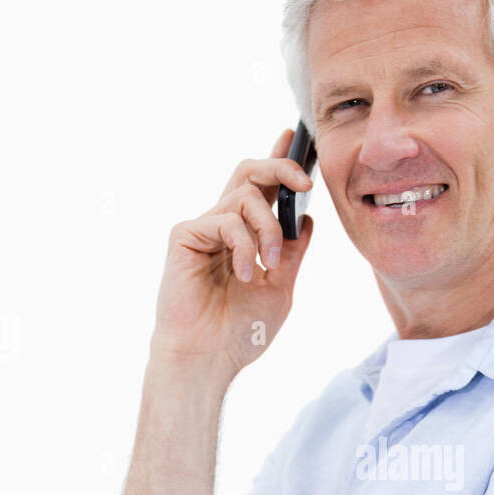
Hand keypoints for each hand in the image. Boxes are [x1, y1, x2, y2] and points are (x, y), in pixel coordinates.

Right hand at [150, 129, 314, 382]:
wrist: (209, 358)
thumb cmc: (240, 332)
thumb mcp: (281, 289)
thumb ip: (293, 253)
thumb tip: (307, 218)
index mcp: (245, 235)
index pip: (263, 188)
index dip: (279, 159)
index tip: (296, 136)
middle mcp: (223, 225)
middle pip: (250, 172)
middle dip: (280, 167)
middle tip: (304, 182)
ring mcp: (203, 229)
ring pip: (245, 195)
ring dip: (268, 229)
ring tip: (268, 266)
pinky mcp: (185, 236)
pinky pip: (225, 220)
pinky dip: (244, 246)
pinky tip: (244, 274)